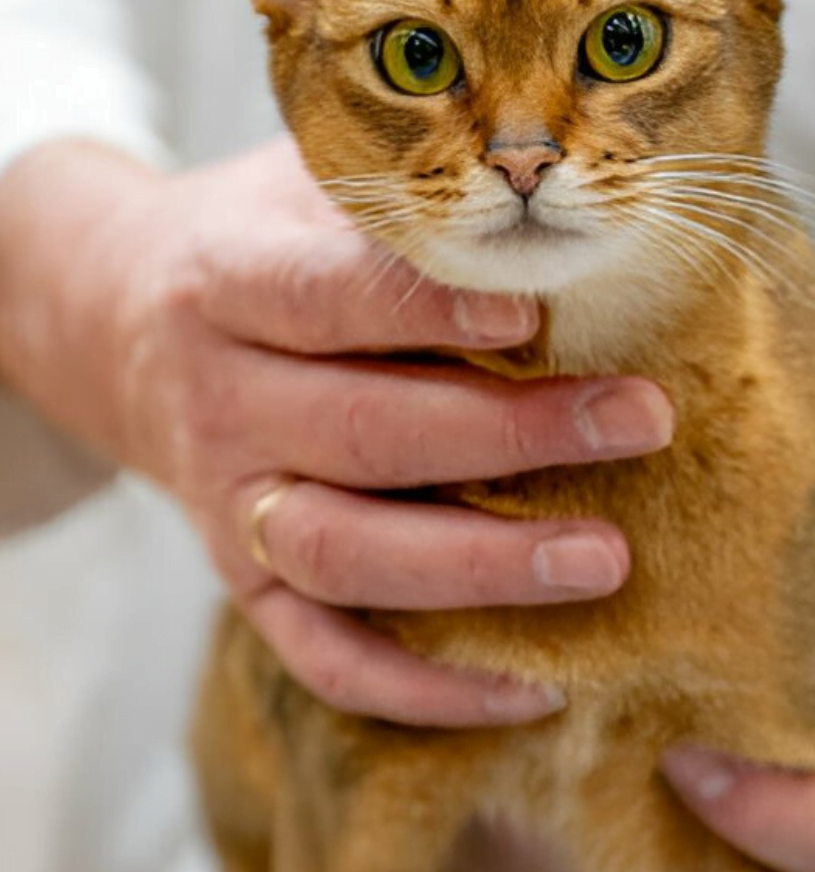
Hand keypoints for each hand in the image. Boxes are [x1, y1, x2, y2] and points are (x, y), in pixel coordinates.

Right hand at [0, 136, 672, 725]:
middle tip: (641, 421)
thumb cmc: (261, 243)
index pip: (325, 297)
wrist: (117, 324)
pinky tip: (533, 689)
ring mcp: (229, 507)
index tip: (537, 309)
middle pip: (362, 433)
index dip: (427, 307)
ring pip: (345, 554)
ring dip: (480, 568)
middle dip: (508, 435)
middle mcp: (220, 402)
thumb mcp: (305, 182)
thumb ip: (403, 194)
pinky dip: (424, 689)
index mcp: (229, 283)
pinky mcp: (246, 584)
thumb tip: (562, 188)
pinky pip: (326, 658)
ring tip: (604, 562)